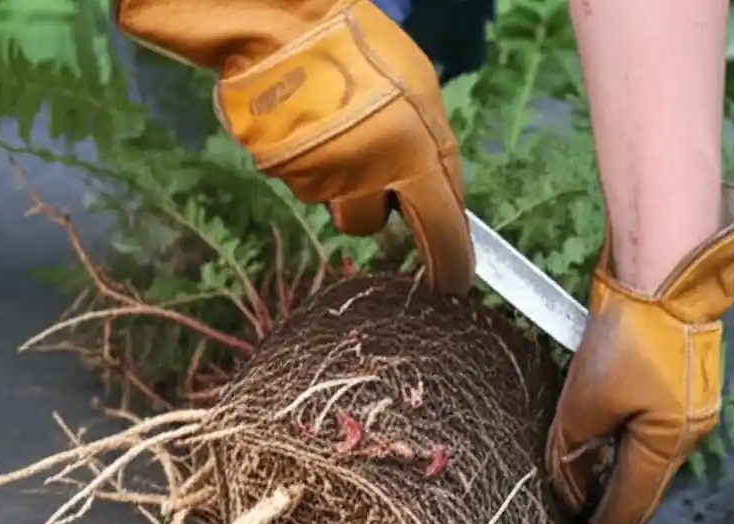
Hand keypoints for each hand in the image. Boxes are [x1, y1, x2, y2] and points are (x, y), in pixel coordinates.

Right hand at [114, 0, 473, 293]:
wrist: (282, 27)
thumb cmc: (363, 51)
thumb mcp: (421, 93)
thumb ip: (432, 150)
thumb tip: (436, 193)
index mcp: (412, 156)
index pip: (442, 232)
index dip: (450, 265)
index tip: (452, 285)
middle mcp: (365, 179)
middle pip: (372, 225)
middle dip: (376, 205)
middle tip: (371, 160)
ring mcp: (318, 180)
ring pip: (334, 204)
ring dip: (339, 184)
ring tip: (335, 132)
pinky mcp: (280, 175)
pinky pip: (305, 183)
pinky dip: (311, 165)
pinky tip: (311, 129)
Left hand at [546, 183, 733, 523]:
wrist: (667, 266)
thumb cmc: (631, 331)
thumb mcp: (587, 397)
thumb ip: (573, 447)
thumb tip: (567, 485)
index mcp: (670, 444)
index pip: (630, 508)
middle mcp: (688, 431)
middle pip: (640, 484)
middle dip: (605, 509)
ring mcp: (690, 404)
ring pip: (642, 454)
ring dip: (610, 471)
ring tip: (576, 487)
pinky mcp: (680, 379)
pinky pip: (646, 425)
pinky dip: (620, 440)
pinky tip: (597, 438)